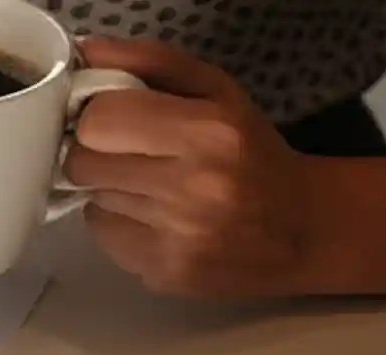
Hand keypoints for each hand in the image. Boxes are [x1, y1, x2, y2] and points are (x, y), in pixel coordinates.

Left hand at [65, 37, 313, 297]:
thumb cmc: (250, 153)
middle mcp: (193, 188)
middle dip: (95, 155)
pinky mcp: (164, 273)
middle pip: (84, 164)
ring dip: (110, 190)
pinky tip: (155, 220)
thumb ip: (148, 62)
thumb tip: (85, 51)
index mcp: (207, 132)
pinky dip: (119, 225)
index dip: (96, 117)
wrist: (302, 230)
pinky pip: (104, 237)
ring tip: (152, 187)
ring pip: (91, 201)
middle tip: (127, 154)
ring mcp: (177, 237)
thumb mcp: (215, 91)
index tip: (111, 119)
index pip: (99, 121)